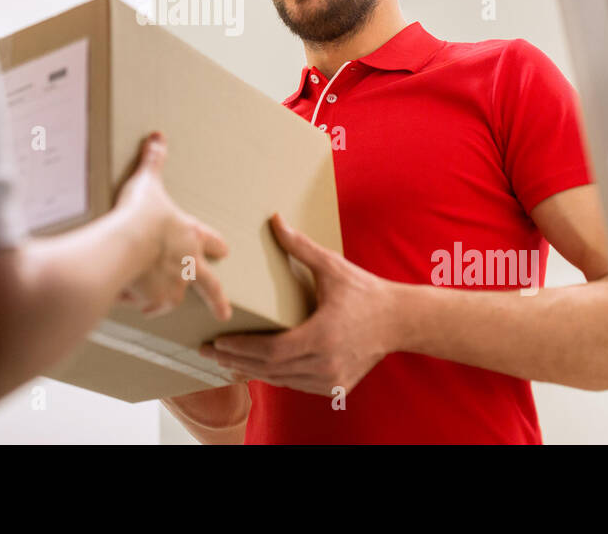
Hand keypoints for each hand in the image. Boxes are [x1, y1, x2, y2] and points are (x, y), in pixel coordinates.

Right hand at [114, 133, 231, 321]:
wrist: (127, 243)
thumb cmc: (140, 212)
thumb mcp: (148, 182)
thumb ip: (153, 160)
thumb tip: (158, 135)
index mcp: (191, 235)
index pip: (212, 241)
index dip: (216, 245)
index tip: (225, 252)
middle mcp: (189, 264)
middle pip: (210, 286)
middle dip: (217, 300)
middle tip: (224, 313)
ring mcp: (174, 285)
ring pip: (174, 298)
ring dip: (164, 300)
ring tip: (152, 305)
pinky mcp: (156, 300)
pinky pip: (146, 305)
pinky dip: (138, 303)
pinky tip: (128, 300)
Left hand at [198, 213, 392, 395]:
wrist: (400, 320)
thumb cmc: (365, 292)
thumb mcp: (332, 267)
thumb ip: (300, 246)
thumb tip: (275, 219)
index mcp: (322, 335)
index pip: (271, 350)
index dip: (241, 348)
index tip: (216, 342)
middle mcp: (326, 363)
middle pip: (270, 369)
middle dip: (236, 360)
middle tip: (208, 352)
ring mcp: (331, 379)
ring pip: (281, 380)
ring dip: (252, 371)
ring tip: (226, 360)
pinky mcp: (336, 387)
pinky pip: (296, 384)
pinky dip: (275, 376)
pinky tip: (257, 367)